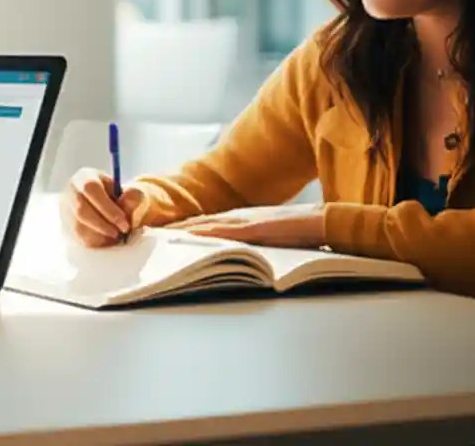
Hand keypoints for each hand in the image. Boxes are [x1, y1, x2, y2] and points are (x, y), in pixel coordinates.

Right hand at [62, 167, 144, 247]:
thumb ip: (133, 197)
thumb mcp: (129, 192)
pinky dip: (98, 240)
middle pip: (82, 210)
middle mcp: (70, 192)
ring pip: (80, 227)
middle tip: (122, 232)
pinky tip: (108, 236)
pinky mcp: (67, 226)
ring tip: (116, 233)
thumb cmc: (118, 197)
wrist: (106, 206)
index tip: (124, 222)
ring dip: (102, 234)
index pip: (90, 189)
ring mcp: (66, 210)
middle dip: (104, 224)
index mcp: (84, 177)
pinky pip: (80, 238)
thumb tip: (128, 205)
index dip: (107, 208)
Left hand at [168, 204, 325, 248]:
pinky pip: (223, 230)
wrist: (326, 221)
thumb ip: (251, 244)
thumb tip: (235, 256)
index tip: (161, 235)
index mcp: (241, 220)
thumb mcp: (270, 239)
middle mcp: (238, 217)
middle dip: (173, 230)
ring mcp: (245, 221)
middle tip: (147, 235)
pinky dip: (203, 232)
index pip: (204, 225)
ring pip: (204, 225)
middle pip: (198, 223)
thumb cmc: (302, 233)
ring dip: (180, 231)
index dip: (182, 229)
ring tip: (157, 236)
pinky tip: (188, 236)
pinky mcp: (254, 227)